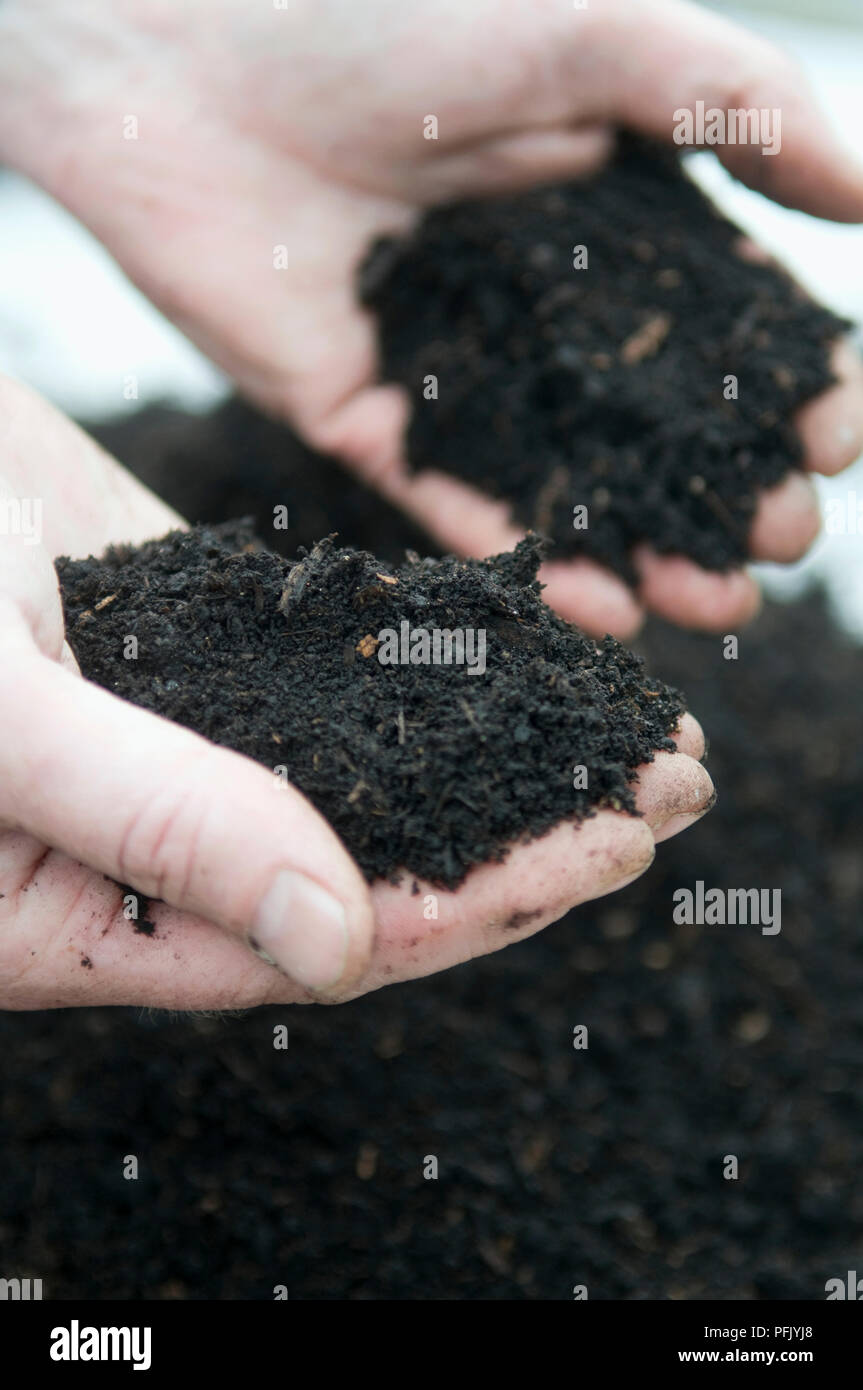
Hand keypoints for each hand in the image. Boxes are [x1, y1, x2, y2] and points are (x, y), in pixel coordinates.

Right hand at [0, 376, 712, 1008]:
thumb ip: (155, 827)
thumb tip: (340, 939)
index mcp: (85, 919)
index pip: (317, 940)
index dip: (473, 901)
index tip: (604, 854)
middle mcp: (149, 844)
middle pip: (367, 863)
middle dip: (521, 829)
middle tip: (666, 788)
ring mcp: (177, 740)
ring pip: (362, 770)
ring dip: (491, 750)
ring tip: (623, 723)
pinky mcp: (190, 644)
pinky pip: (325, 672)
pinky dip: (423, 668)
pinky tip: (516, 649)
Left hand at [1, 0, 859, 638]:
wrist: (182, 64)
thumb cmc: (384, 18)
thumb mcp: (585, 34)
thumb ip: (727, 101)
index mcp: (598, 222)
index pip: (718, 326)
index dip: (786, 388)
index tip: (836, 444)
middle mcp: (535, 313)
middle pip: (653, 425)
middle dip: (730, 488)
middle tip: (787, 539)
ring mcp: (456, 378)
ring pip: (571, 483)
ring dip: (649, 549)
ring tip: (718, 602)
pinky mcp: (373, 424)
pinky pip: (459, 509)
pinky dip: (533, 560)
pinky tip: (604, 606)